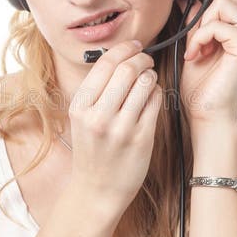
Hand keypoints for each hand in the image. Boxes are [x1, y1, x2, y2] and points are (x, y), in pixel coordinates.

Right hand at [68, 39, 161, 213]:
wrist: (97, 191)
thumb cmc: (92, 151)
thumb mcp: (81, 118)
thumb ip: (96, 90)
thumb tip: (119, 56)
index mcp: (80, 107)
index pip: (105, 63)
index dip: (124, 49)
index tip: (134, 46)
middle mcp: (98, 116)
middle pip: (127, 69)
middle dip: (141, 58)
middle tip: (146, 60)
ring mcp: (121, 128)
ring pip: (145, 83)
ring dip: (151, 75)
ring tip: (148, 80)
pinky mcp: (142, 138)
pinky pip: (156, 102)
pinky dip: (156, 93)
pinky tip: (151, 98)